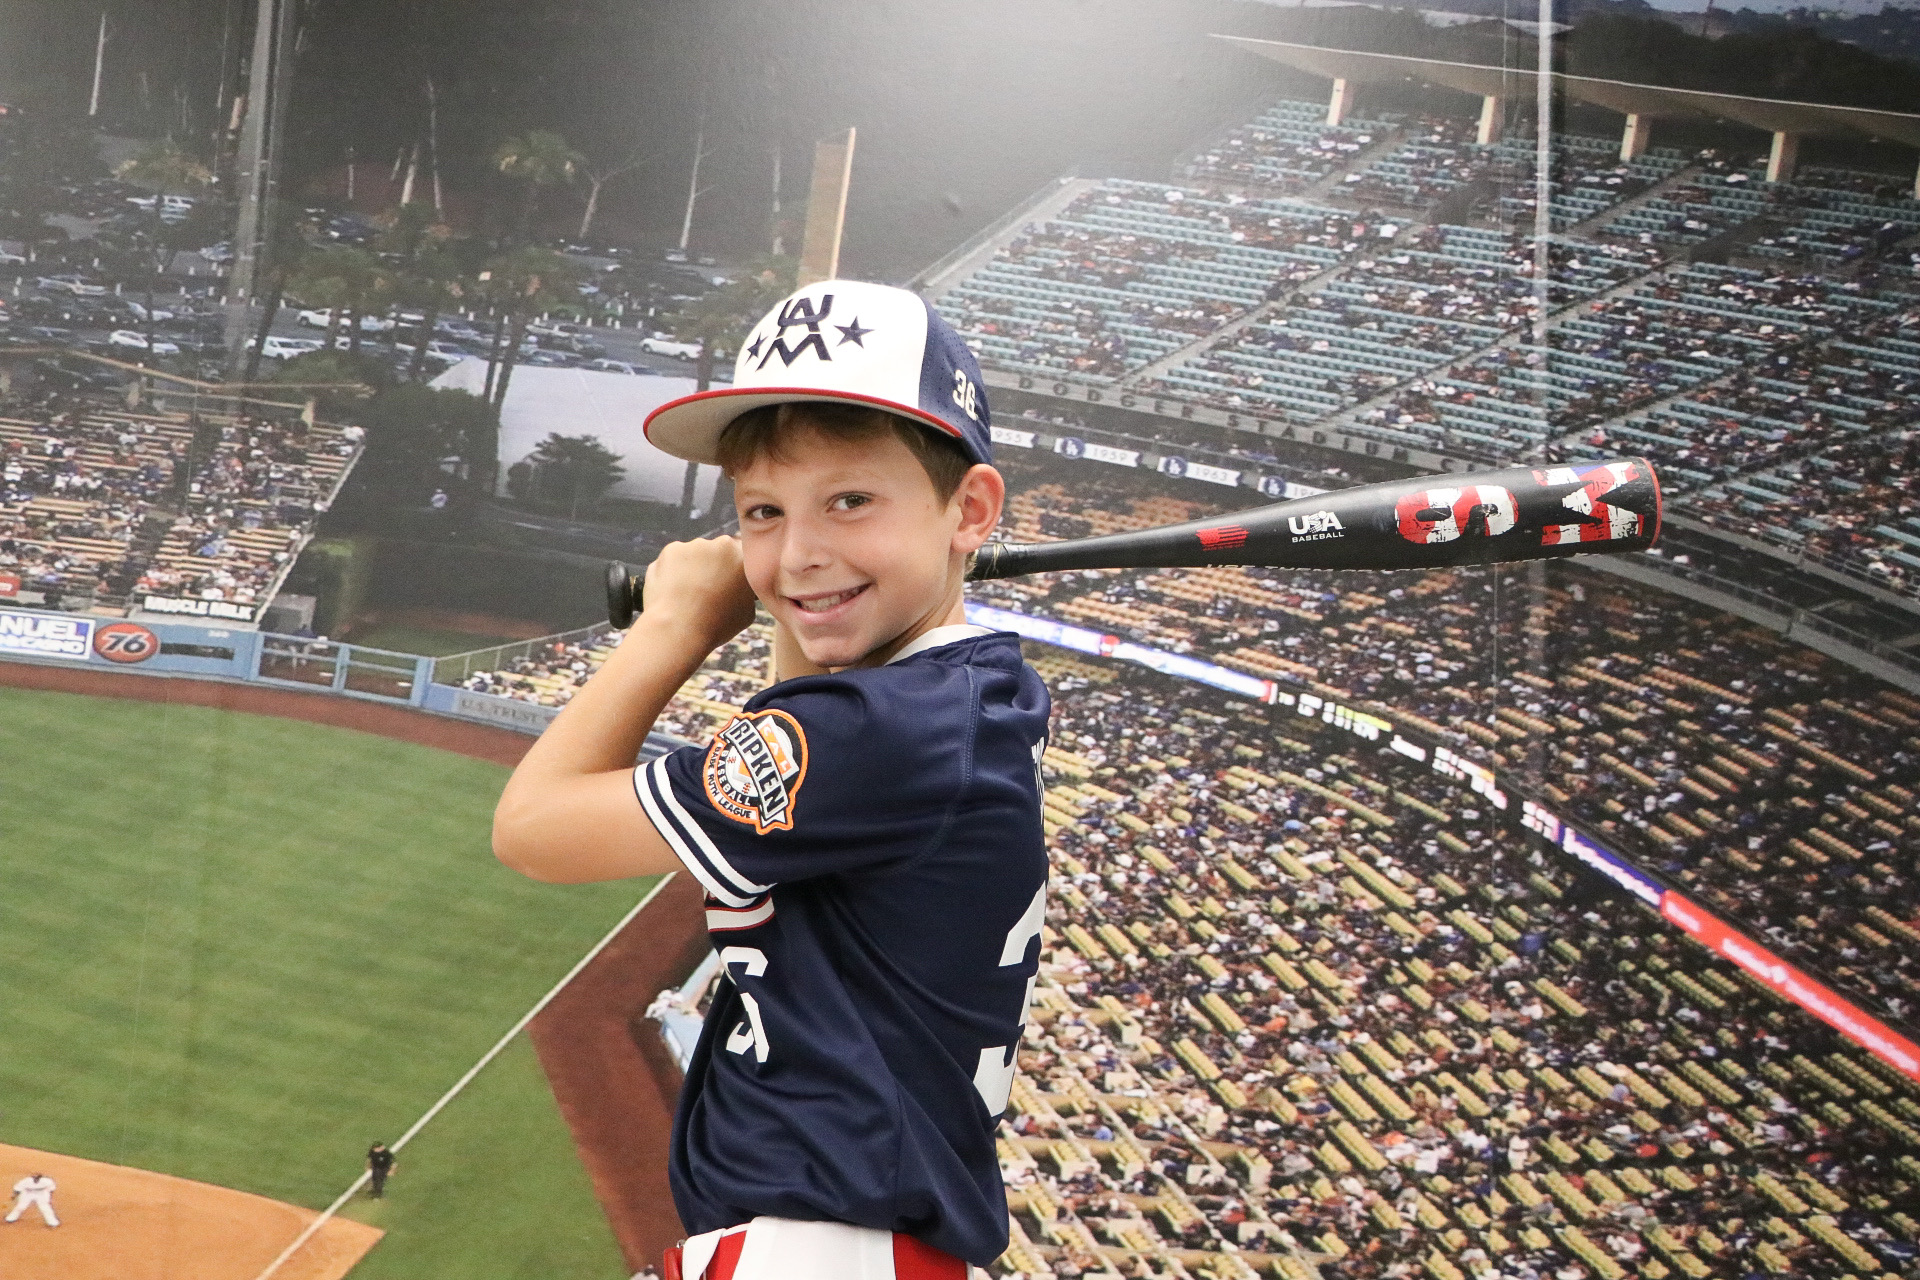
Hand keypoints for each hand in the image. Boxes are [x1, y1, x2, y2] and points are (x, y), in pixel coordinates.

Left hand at [640, 535, 757, 651]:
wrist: (680, 629)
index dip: (734, 571)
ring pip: (695, 555)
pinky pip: (674, 560)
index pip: (742, 557)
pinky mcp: (671, 550)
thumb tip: (739, 588)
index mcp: (745, 558)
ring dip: (693, 568)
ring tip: (688, 595)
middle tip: (708, 591)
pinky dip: (673, 572)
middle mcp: (722, 544)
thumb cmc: (717, 626)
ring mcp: (695, 545)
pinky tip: (674, 591)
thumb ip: (744, 591)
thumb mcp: (748, 611)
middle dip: (714, 566)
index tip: (729, 585)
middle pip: (718, 552)